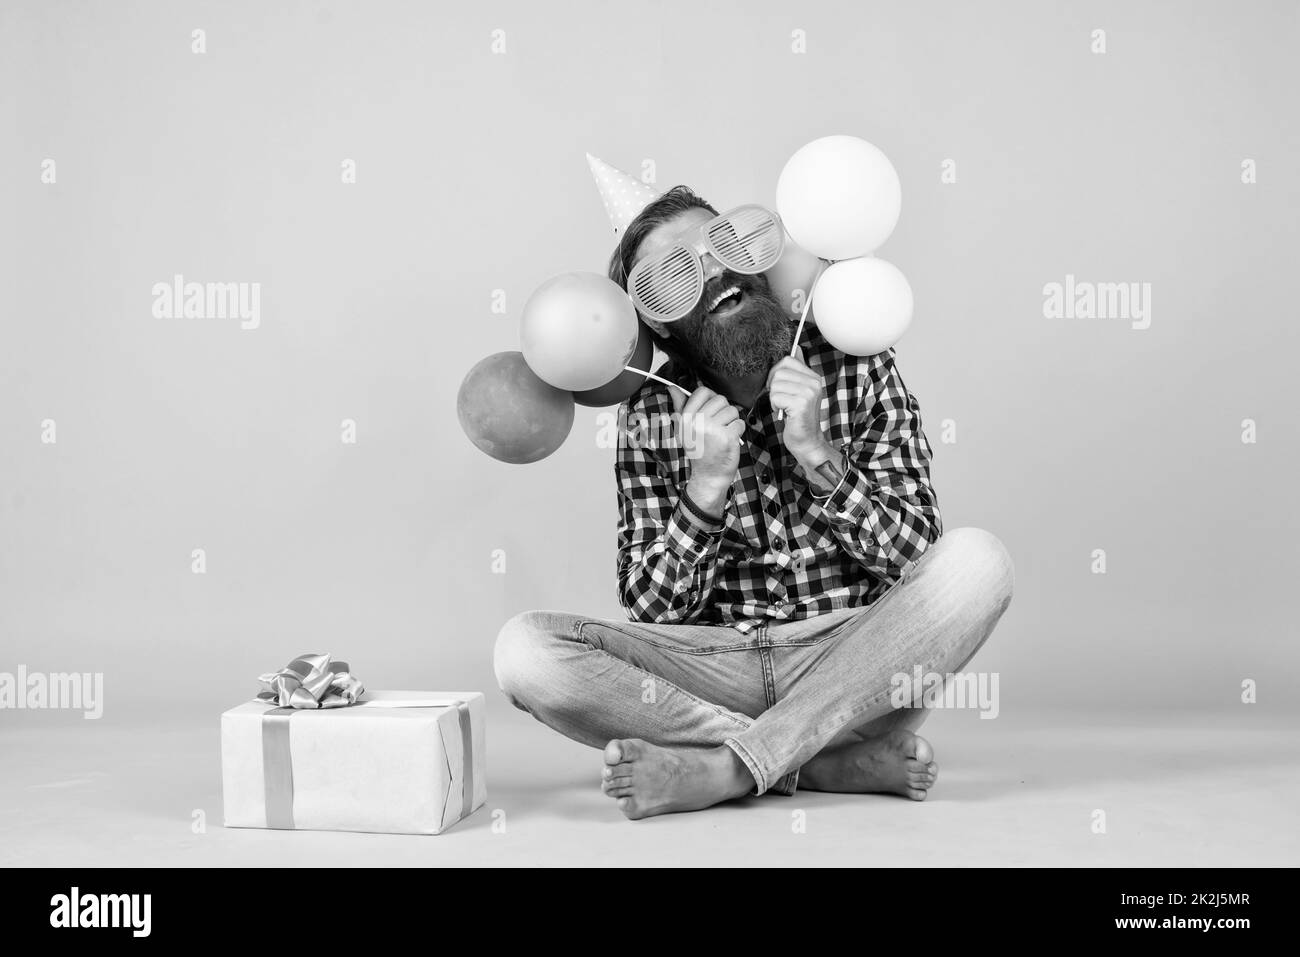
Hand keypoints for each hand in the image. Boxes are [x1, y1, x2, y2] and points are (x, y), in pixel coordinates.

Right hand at [672, 385, 743, 501]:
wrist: (709, 475)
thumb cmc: (698, 450)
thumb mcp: (684, 428)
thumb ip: (680, 406)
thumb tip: (672, 388)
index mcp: (686, 418)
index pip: (703, 391)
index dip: (710, 399)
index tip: (710, 410)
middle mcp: (697, 422)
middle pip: (720, 399)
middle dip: (722, 411)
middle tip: (717, 426)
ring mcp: (713, 429)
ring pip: (732, 410)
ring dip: (731, 421)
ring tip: (723, 433)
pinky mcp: (727, 437)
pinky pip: (740, 423)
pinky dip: (738, 431)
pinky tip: (729, 440)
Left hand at [767, 349, 832, 464]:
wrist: (807, 441)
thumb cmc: (798, 418)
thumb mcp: (799, 391)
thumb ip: (797, 370)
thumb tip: (796, 347)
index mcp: (814, 377)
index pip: (788, 360)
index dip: (777, 373)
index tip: (781, 387)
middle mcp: (814, 382)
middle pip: (779, 371)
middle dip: (774, 387)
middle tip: (782, 400)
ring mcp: (808, 392)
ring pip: (775, 384)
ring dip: (774, 398)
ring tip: (784, 407)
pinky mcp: (801, 404)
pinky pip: (775, 396)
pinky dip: (775, 406)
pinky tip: (785, 413)